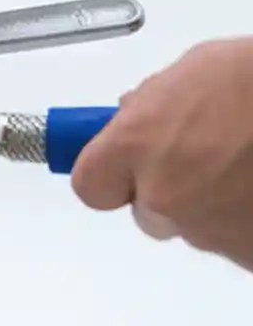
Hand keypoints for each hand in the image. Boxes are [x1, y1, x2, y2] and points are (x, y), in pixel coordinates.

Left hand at [72, 37, 252, 270]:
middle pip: (146, 212)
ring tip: (245, 166)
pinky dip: (244, 219)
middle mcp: (164, 196)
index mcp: (136, 146)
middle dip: (166, 188)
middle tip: (203, 158)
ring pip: (194, 227)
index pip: (90, 186)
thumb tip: (133, 117)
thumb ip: (151, 104)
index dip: (107, 175)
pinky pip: (233, 239)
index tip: (123, 164)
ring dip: (210, 203)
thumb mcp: (191, 73)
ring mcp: (210, 231)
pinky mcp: (248, 252)